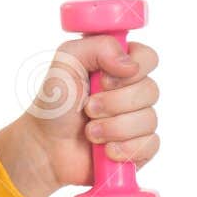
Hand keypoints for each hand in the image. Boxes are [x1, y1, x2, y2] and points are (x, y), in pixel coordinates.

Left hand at [0, 38, 161, 196]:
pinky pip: (150, 144)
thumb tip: (130, 64)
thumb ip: (98, 47)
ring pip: (149, 119)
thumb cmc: (55, 103)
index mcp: (117, 65)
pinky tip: (105, 149)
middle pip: (151, 90)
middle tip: (88, 108)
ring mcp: (137, 119)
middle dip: (113, 103)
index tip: (103, 79)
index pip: (148, 57)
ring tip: (90, 132)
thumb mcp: (66, 62)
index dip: (132, 69)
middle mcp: (131, 90)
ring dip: (114, 127)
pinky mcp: (139, 146)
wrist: (46, 146)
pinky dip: (124, 148)